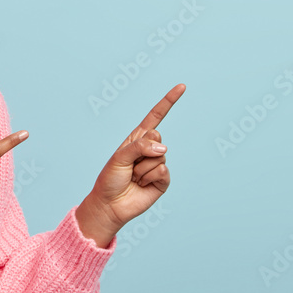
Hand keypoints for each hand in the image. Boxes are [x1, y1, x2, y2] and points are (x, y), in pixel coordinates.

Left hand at [87, 84, 185, 230]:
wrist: (110, 205)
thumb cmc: (111, 179)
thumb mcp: (120, 157)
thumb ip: (140, 147)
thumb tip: (164, 149)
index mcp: (138, 139)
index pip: (156, 116)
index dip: (168, 101)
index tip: (182, 87)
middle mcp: (150, 149)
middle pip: (157, 137)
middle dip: (142, 150)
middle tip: (130, 165)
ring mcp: (158, 164)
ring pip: (159, 157)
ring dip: (142, 169)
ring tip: (133, 178)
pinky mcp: (163, 180)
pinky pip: (163, 171)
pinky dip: (150, 178)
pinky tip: (142, 185)